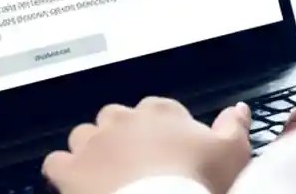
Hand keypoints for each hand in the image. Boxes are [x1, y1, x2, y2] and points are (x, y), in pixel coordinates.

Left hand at [43, 97, 251, 193]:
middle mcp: (122, 118)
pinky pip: (57, 163)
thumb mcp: (232, 154)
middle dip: (122, 137)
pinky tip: (75, 185)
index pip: (157, 110)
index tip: (170, 154)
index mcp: (160, 111)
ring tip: (105, 176)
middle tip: (136, 166)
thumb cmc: (199, 182)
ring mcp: (92, 143)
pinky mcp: (69, 170)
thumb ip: (234, 127)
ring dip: (91, 152)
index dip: (162, 132)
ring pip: (84, 137)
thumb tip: (239, 109)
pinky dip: (64, 172)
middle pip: (116, 119)